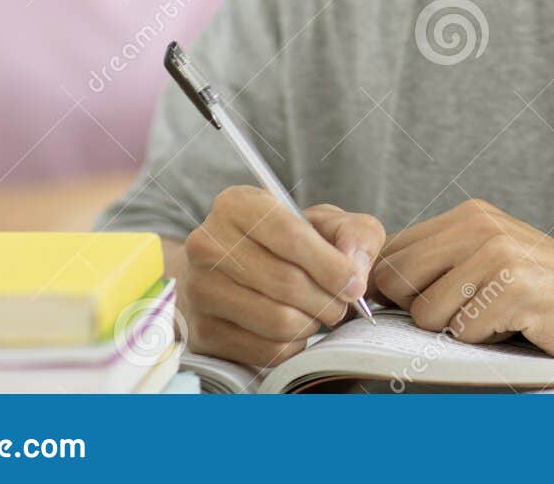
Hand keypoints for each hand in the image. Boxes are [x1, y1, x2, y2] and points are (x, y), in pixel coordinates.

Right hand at [180, 186, 383, 366]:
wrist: (242, 270)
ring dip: (311, 324)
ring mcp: (199, 289)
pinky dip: (293, 345)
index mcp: (238, 205)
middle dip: (327, 300)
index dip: (331, 266)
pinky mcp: (202, 331)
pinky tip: (294, 329)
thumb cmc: (295, 244)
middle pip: (286, 282)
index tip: (355, 286)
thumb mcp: (331, 224)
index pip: (291, 236)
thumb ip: (355, 235)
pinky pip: (265, 349)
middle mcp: (208, 243)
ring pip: (277, 320)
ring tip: (317, 314)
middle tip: (341, 305)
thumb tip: (353, 272)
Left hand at [373, 198, 553, 363]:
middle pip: (397, 280)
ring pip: (426, 313)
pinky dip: (485, 341)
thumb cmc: (550, 294)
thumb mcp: (492, 259)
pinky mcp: (513, 287)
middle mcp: (479, 225)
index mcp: (469, 215)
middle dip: (421, 311)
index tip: (424, 306)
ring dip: (457, 330)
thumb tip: (375, 287)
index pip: (393, 251)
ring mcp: (497, 253)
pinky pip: (462, 332)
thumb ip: (443, 264)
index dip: (395, 290)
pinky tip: (518, 326)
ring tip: (498, 319)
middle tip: (468, 314)